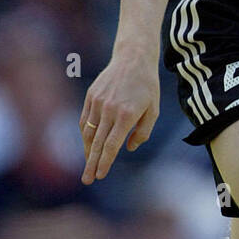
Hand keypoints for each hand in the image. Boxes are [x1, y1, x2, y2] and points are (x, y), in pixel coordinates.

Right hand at [80, 49, 159, 184]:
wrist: (133, 59)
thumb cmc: (147, 87)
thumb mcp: (153, 110)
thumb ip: (142, 132)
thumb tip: (128, 148)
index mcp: (126, 114)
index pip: (111, 145)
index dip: (105, 162)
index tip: (100, 175)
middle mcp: (109, 109)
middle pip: (97, 143)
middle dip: (92, 164)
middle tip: (87, 180)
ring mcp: (97, 102)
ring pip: (88, 133)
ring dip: (87, 151)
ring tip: (88, 165)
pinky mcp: (90, 96)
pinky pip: (84, 121)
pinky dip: (85, 135)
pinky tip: (89, 145)